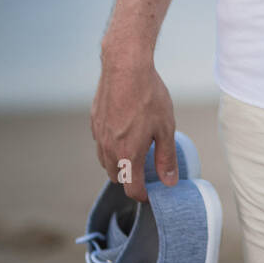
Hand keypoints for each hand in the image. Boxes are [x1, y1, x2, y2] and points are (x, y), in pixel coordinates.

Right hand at [90, 49, 178, 202]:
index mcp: (127, 155)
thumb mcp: (165, 128)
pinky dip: (111, 143)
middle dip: (131, 178)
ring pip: (106, 161)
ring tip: (136, 147)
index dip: (143, 195)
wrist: (125, 67)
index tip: (151, 192)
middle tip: (146, 167)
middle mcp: (108, 150)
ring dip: (119, 161)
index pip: (132, 189)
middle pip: (117, 177)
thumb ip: (166, 157)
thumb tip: (169, 182)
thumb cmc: (148, 96)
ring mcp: (98, 135)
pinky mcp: (94, 122)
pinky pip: (101, 142)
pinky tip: (124, 128)